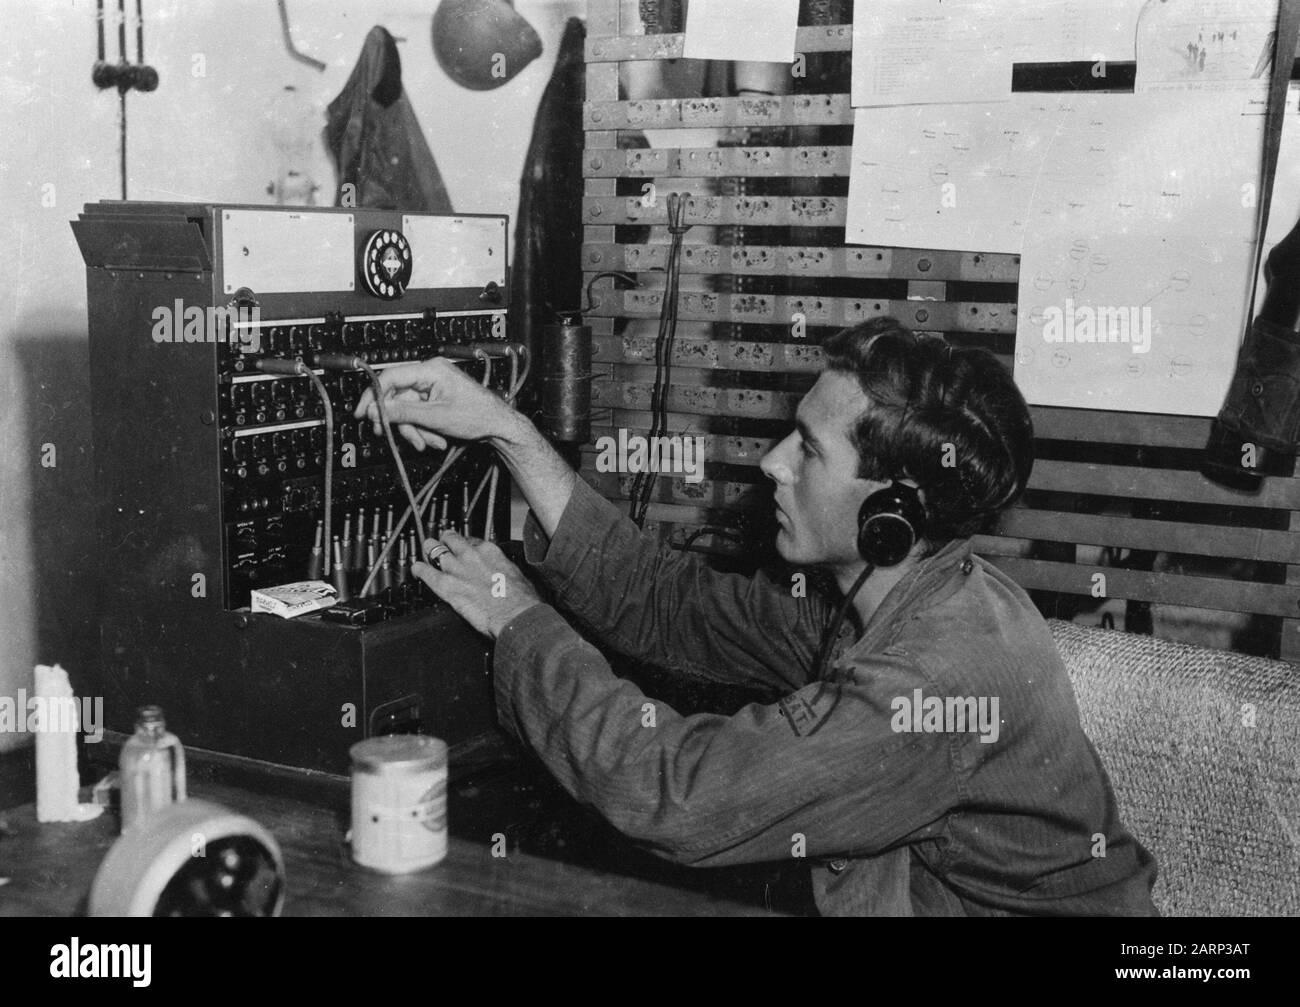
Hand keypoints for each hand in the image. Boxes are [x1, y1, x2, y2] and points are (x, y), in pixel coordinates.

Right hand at [353, 357, 517, 451]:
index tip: (363, 413)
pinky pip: (418, 415)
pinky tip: (435, 439)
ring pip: (407, 410)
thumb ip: (403, 412)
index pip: (390, 377)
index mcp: (430, 370)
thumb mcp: (435, 416)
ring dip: (414, 430)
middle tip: (390, 435)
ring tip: (428, 442)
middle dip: (399, 421)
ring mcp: (432, 388)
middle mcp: (430, 375)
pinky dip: (423, 429)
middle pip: (397, 398)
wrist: (499, 426)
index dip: (373, 396)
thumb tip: (376, 409)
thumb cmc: (478, 415)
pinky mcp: (435, 400)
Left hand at [411, 530, 541, 637]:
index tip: (463, 548)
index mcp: (490, 551)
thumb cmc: (521, 600)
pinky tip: (416, 569)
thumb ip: (504, 570)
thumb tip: (502, 573)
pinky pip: (426, 572)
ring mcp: (457, 569)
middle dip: (444, 541)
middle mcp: (471, 555)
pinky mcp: (446, 586)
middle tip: (440, 544)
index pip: (471, 540)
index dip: (465, 544)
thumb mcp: (517, 576)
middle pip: (450, 539)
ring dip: (429, 551)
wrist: (516, 614)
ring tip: (426, 552)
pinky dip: (419, 569)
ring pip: (434, 550)